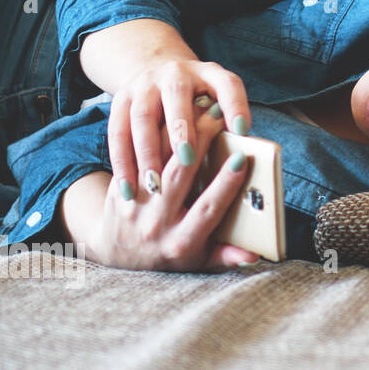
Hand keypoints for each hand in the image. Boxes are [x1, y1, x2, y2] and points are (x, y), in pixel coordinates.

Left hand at [64, 102, 259, 270]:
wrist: (115, 253)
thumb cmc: (169, 254)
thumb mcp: (198, 261)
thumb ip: (226, 256)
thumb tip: (253, 256)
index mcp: (181, 243)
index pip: (208, 209)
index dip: (226, 184)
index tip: (242, 159)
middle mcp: (155, 225)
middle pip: (179, 177)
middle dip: (200, 143)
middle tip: (219, 116)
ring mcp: (133, 207)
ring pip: (156, 161)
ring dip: (177, 132)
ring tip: (197, 108)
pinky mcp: (118, 190)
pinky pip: (138, 157)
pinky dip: (156, 135)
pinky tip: (172, 114)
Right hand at [107, 58, 250, 201]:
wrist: (158, 73)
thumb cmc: (199, 100)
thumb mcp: (218, 100)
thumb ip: (228, 120)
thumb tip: (243, 155)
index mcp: (210, 73)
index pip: (227, 84)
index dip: (235, 105)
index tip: (242, 130)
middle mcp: (176, 73)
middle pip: (177, 95)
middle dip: (181, 128)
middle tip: (187, 159)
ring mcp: (145, 83)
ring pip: (143, 116)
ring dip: (147, 151)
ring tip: (154, 183)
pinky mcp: (120, 99)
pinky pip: (118, 131)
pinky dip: (122, 160)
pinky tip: (128, 186)